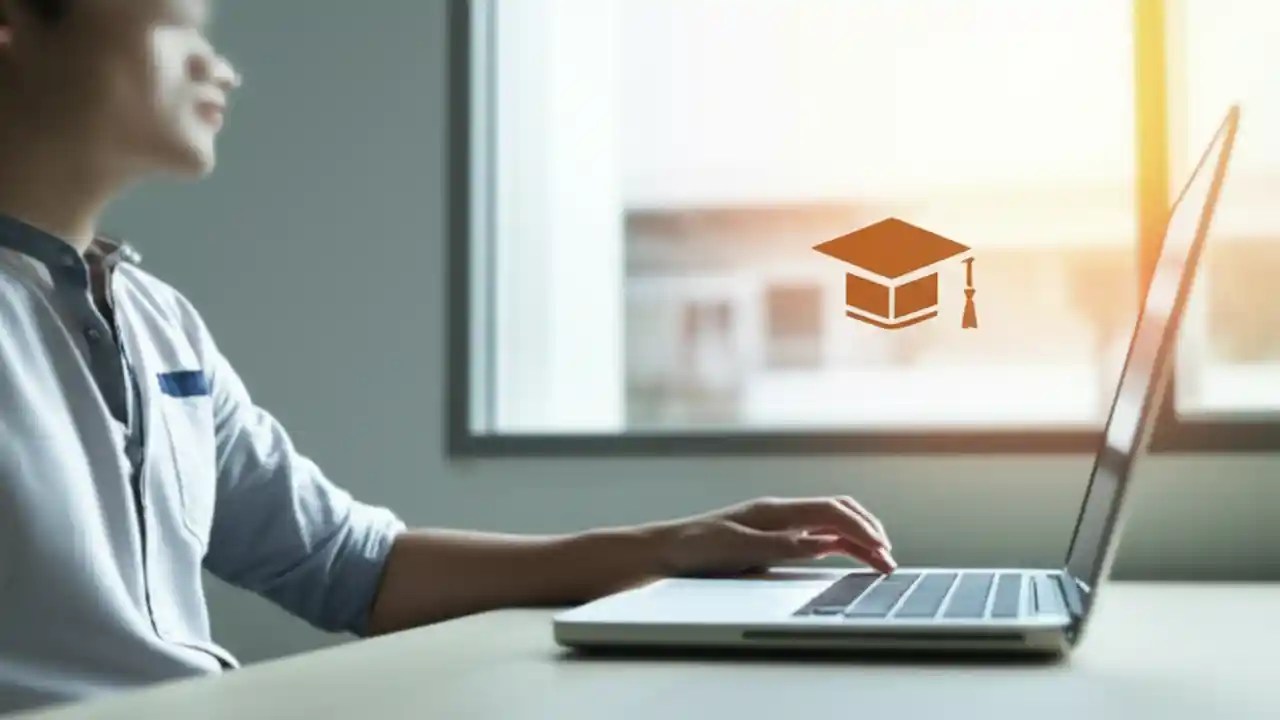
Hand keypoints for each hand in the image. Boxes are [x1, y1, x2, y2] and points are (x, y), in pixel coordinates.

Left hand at [647, 496, 896, 576]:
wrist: (666, 550)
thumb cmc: (696, 547)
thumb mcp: (739, 548)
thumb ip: (783, 544)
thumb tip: (825, 542)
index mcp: (774, 511)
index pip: (830, 512)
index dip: (860, 529)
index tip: (882, 549)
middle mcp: (779, 513)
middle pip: (837, 513)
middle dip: (867, 532)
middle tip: (889, 559)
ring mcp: (777, 523)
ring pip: (829, 524)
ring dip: (856, 538)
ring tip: (879, 560)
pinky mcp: (772, 536)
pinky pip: (815, 535)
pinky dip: (839, 543)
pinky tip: (849, 554)